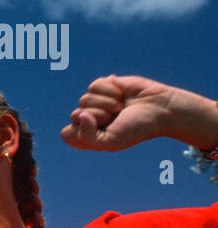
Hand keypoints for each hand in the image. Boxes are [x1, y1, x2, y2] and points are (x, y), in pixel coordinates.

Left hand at [59, 75, 177, 151]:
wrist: (160, 109)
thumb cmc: (136, 129)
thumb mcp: (111, 142)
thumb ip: (87, 136)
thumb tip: (79, 115)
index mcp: (88, 137)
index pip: (66, 134)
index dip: (82, 132)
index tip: (104, 131)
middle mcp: (89, 120)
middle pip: (74, 115)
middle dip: (97, 116)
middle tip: (116, 118)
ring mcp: (96, 102)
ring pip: (84, 99)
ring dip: (106, 103)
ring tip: (122, 107)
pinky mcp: (104, 86)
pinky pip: (94, 85)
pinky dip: (110, 90)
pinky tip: (122, 95)